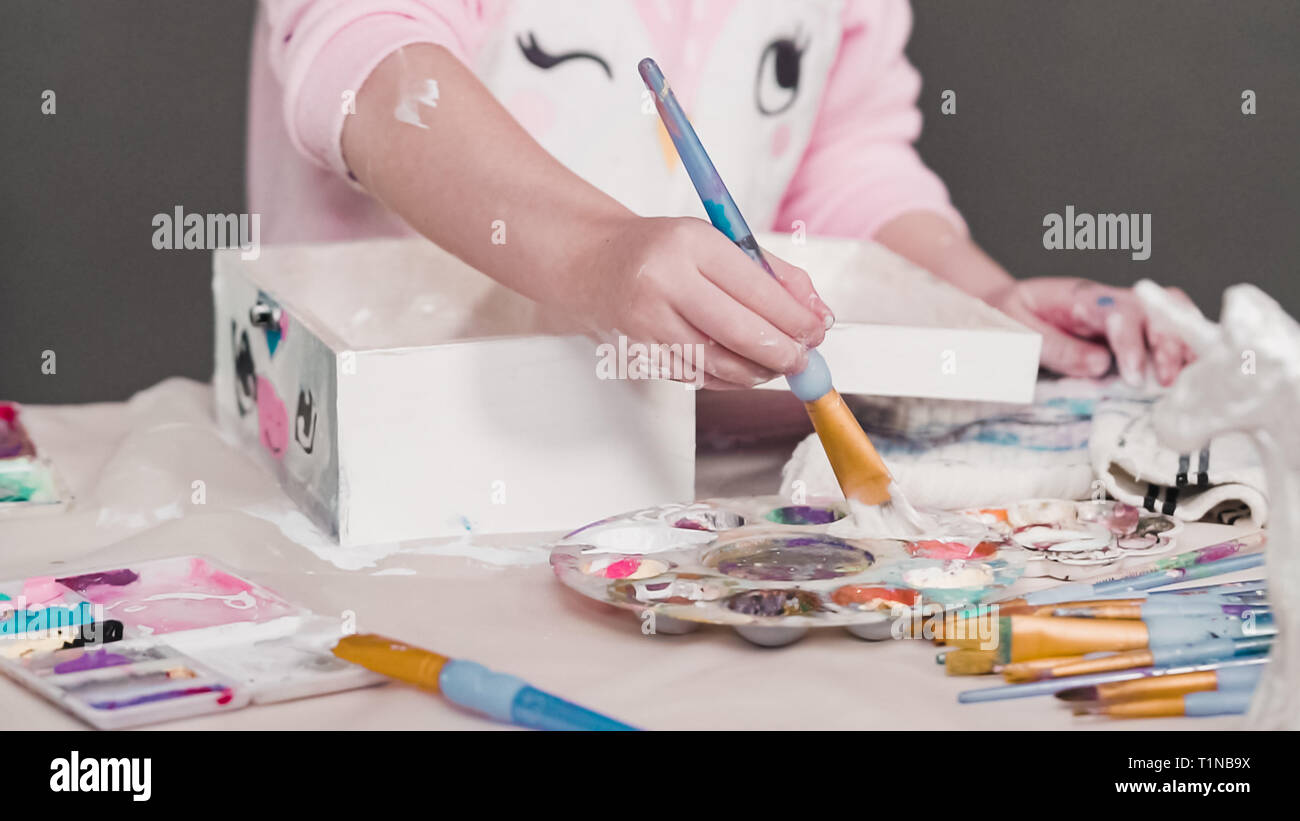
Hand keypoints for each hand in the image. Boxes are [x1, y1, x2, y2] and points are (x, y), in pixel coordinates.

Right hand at [568, 216, 833, 388]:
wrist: (593, 265)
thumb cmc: (664, 251)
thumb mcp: (718, 242)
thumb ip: (773, 273)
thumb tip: (818, 314)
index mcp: (689, 243)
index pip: (756, 289)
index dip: (794, 318)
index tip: (817, 331)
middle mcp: (663, 282)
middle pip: (739, 333)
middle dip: (782, 353)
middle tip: (804, 359)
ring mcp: (646, 323)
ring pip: (719, 364)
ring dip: (758, 372)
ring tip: (777, 364)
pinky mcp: (639, 354)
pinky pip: (698, 378)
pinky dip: (729, 379)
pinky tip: (742, 368)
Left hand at [985, 277, 1195, 385]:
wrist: (1006, 308)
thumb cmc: (1009, 317)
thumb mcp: (1017, 330)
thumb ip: (1054, 346)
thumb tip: (1099, 365)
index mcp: (1081, 298)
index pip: (1119, 312)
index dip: (1131, 343)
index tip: (1132, 376)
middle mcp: (1111, 302)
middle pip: (1156, 310)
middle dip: (1168, 344)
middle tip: (1167, 382)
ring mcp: (1125, 315)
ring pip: (1171, 316)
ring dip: (1184, 346)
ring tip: (1187, 380)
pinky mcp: (1132, 332)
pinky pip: (1168, 333)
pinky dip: (1185, 351)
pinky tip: (1192, 376)